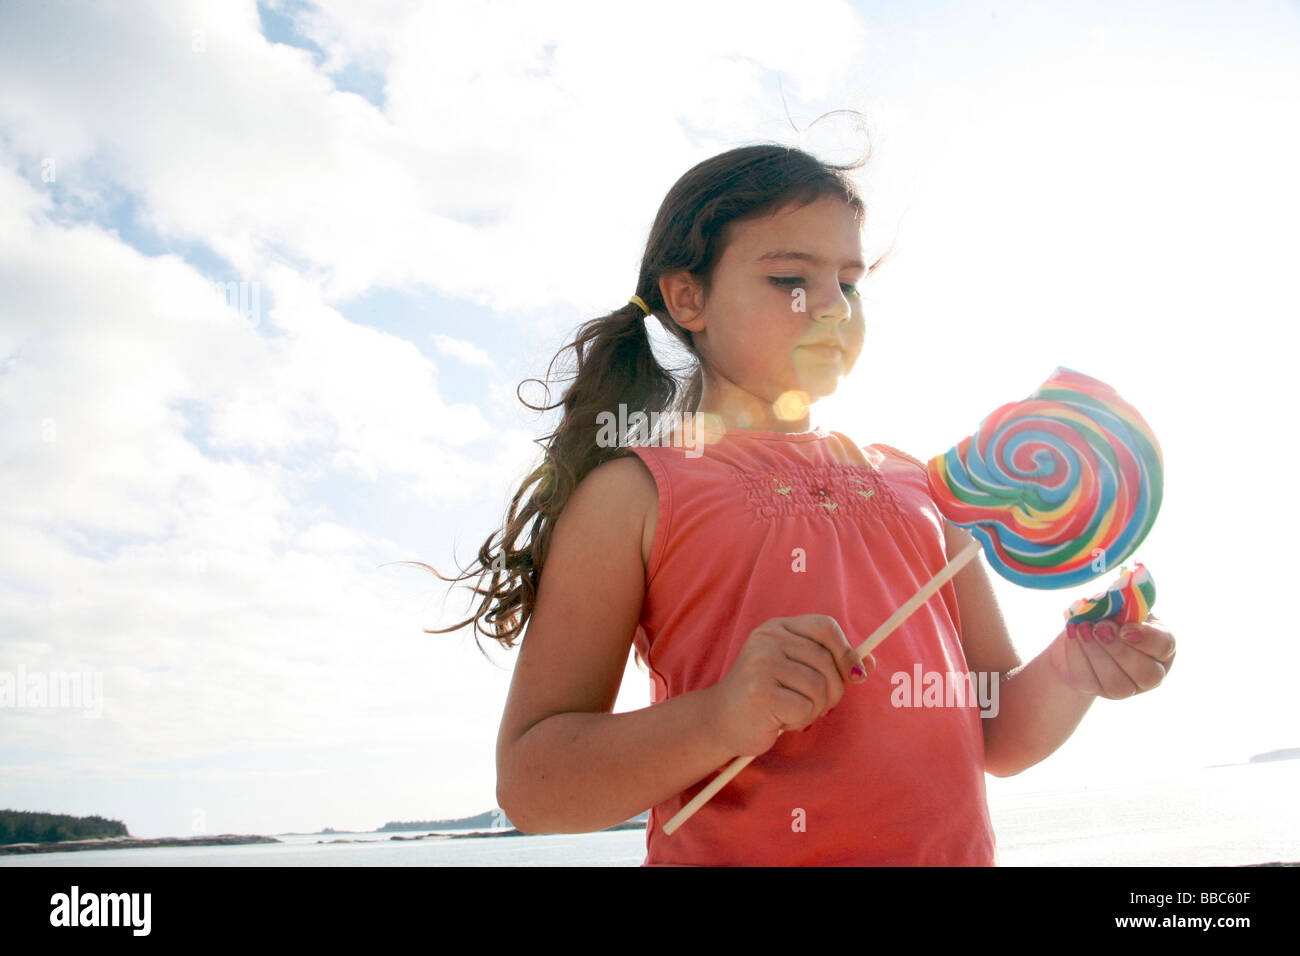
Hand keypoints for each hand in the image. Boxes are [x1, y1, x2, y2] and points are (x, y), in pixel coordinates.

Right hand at [704, 614, 875, 757]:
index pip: (825, 626)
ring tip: (791, 711)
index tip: (853, 675)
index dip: (846, 651)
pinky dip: (799, 721)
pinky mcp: (760, 691)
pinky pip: (806, 708)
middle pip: (827, 661)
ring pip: (820, 687)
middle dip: (832, 691)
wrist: (721, 722)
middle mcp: (768, 639)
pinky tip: (779, 721)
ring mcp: (762, 663)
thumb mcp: (799, 673)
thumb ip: (833, 665)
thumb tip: (869, 663)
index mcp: (777, 627)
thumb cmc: (766, 697)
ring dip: (814, 709)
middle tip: (813, 705)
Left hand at [1049, 612, 1174, 698]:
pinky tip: (1071, 636)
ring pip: (1117, 685)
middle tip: (1099, 627)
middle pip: (1146, 673)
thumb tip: (1114, 596)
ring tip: (1081, 629)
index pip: (1165, 646)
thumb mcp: (1115, 602)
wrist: (1078, 630)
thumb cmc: (1105, 612)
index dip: (1147, 639)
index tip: (1125, 629)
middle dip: (1120, 650)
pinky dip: (1076, 657)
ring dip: (1096, 655)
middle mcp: (1150, 672)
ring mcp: (1126, 687)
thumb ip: (1118, 600)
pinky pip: (1088, 681)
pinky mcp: (1097, 690)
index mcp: (1161, 645)